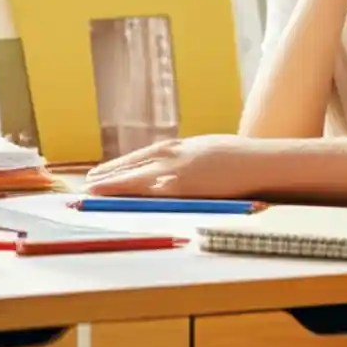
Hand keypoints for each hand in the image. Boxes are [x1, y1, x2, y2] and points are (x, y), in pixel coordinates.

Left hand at [84, 134, 266, 197]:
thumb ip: (189, 159)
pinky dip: (131, 194)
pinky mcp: (181, 187)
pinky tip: (118, 198)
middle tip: (89, 181)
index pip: (141, 157)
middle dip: (109, 174)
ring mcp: (175, 171)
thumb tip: (176, 169)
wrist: (257, 161)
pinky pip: (149, 192)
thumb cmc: (240, 159)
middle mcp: (172, 156)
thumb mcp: (208, 152)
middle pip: (132, 165)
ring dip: (112, 183)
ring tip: (93, 189)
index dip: (120, 165)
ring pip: (135, 177)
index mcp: (179, 147)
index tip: (103, 170)